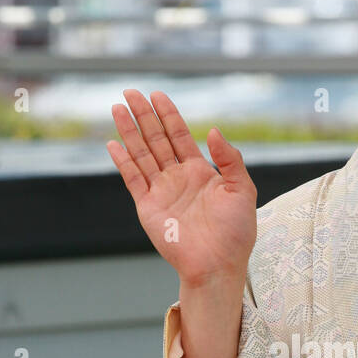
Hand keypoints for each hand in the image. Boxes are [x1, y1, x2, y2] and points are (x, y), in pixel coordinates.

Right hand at [108, 89, 257, 286]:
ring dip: (129, 132)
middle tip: (131, 92)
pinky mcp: (148, 208)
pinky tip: (114, 143)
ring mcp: (161, 192)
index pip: (180, 136)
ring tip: (118, 108)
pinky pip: (133, 180)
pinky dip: (123, 162)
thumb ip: (230, 159)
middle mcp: (178, 178)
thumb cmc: (236, 232)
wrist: (218, 265)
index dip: (168, 115)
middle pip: (156, 140)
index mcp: (200, 172)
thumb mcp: (243, 190)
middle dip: (144, 116)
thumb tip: (213, 130)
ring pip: (141, 155)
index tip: (157, 95)